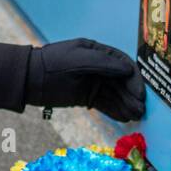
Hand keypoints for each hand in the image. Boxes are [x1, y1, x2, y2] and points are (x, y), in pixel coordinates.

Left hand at [26, 39, 145, 121]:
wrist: (30, 79)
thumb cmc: (53, 64)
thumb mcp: (79, 59)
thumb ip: (104, 64)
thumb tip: (128, 70)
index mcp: (97, 52)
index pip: (123, 65)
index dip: (134, 79)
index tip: (139, 94)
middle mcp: (98, 67)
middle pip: (121, 82)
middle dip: (131, 96)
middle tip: (141, 110)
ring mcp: (91, 82)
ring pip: (114, 94)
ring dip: (125, 105)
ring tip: (135, 117)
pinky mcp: (85, 97)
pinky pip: (103, 104)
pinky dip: (114, 111)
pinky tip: (124, 118)